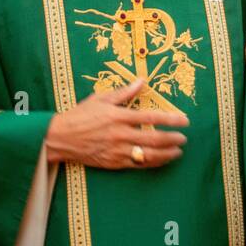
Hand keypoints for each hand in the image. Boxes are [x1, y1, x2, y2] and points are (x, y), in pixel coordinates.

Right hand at [45, 78, 188, 168]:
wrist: (60, 138)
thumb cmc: (80, 116)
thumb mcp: (101, 99)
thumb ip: (124, 92)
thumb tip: (142, 80)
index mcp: (118, 116)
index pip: (151, 118)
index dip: (171, 119)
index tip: (185, 120)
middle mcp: (120, 135)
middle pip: (154, 139)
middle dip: (173, 139)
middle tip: (184, 138)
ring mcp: (117, 151)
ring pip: (149, 155)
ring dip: (167, 154)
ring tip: (178, 152)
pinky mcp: (114, 163)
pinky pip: (138, 165)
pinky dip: (152, 163)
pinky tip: (161, 160)